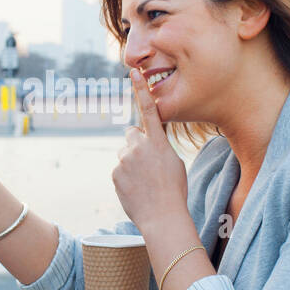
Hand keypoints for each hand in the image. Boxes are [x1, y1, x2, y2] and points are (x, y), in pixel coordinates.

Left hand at [112, 69, 188, 230]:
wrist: (162, 216)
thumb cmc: (174, 190)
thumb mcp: (174, 162)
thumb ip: (158, 146)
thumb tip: (141, 141)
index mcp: (158, 142)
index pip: (149, 110)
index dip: (141, 90)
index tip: (133, 73)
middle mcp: (139, 147)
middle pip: (131, 134)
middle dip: (136, 143)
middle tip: (147, 163)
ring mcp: (124, 160)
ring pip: (125, 153)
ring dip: (131, 162)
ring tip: (144, 181)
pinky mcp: (115, 173)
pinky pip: (119, 169)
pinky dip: (126, 177)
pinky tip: (137, 189)